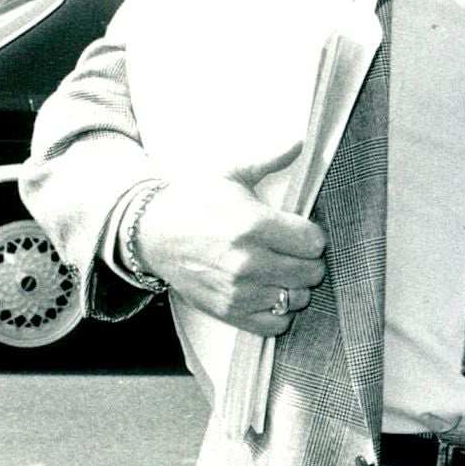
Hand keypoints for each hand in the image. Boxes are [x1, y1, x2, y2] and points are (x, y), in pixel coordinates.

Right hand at [134, 144, 326, 335]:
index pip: (314, 242)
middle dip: (309, 261)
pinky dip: (281, 311)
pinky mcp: (228, 311)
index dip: (313, 236)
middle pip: (311, 272)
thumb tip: (301, 142)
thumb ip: (270, 160)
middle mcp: (249, 261)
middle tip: (296, 253)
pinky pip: (275, 323)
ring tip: (283, 271)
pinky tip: (271, 292)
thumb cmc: (193, 202)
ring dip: (296, 286)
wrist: (150, 234)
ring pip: (297, 298)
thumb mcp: (231, 175)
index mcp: (254, 225)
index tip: (303, 233)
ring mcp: (239, 291)